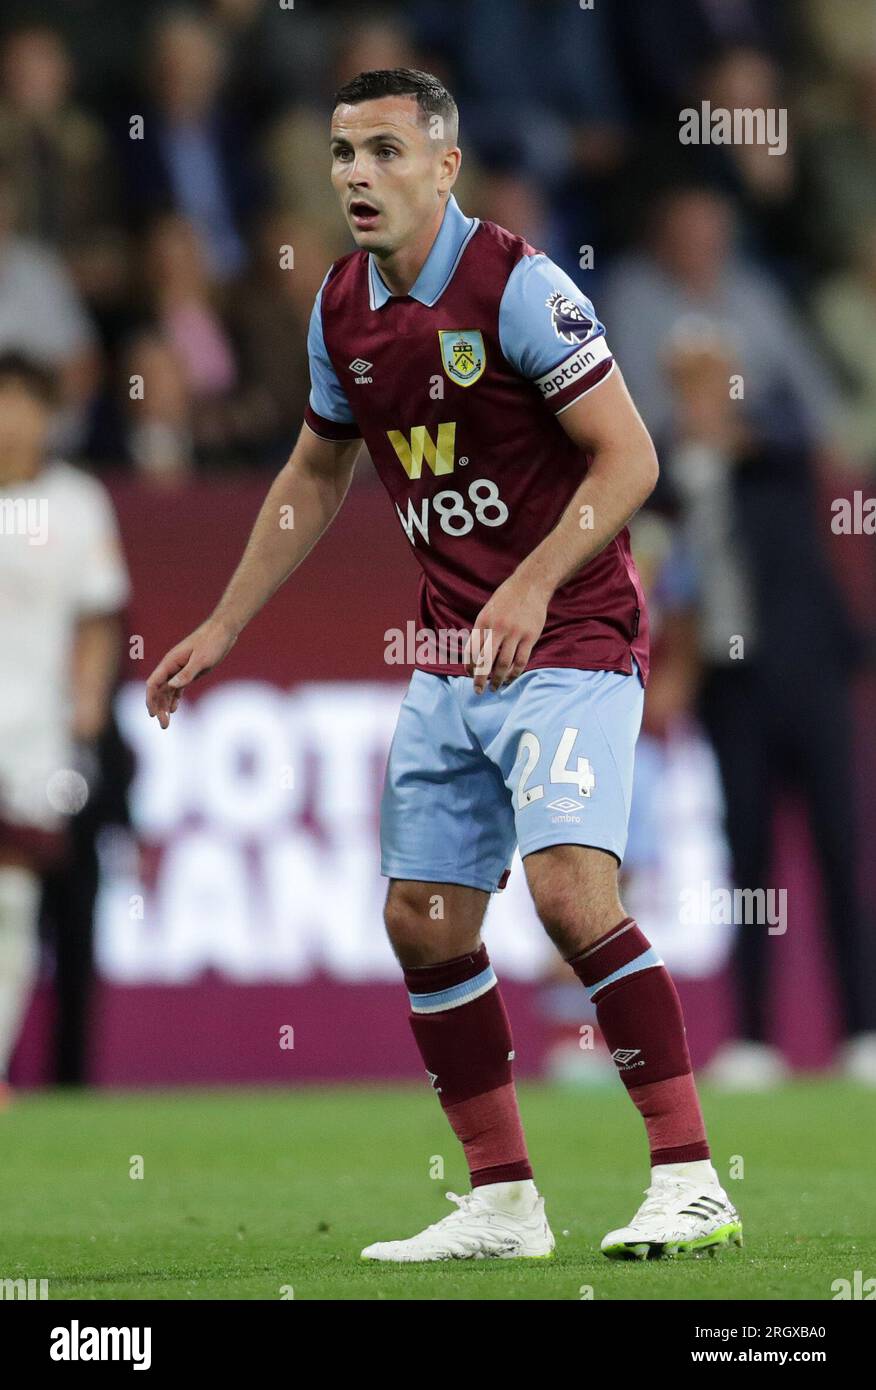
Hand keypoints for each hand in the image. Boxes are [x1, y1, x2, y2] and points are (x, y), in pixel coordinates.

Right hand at [145, 617, 237, 728]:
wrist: (223, 631)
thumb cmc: (212, 642)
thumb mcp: (201, 660)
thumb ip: (186, 673)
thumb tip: (171, 686)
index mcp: (170, 662)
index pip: (154, 683)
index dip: (151, 699)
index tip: (153, 714)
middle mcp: (172, 666)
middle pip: (159, 690)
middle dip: (158, 708)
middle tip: (164, 725)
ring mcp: (180, 669)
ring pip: (167, 691)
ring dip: (165, 706)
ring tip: (166, 723)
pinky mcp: (189, 671)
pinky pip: (178, 688)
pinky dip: (174, 699)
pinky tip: (173, 710)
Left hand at [466, 573, 547, 693]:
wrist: (530, 585)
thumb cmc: (506, 599)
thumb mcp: (488, 611)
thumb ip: (482, 632)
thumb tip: (474, 657)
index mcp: (483, 622)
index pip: (472, 650)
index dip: (469, 666)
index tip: (470, 675)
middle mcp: (497, 628)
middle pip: (486, 661)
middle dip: (480, 679)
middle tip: (477, 691)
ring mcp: (515, 633)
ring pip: (504, 664)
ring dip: (498, 679)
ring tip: (495, 688)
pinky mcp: (530, 636)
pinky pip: (521, 661)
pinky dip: (515, 673)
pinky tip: (510, 679)